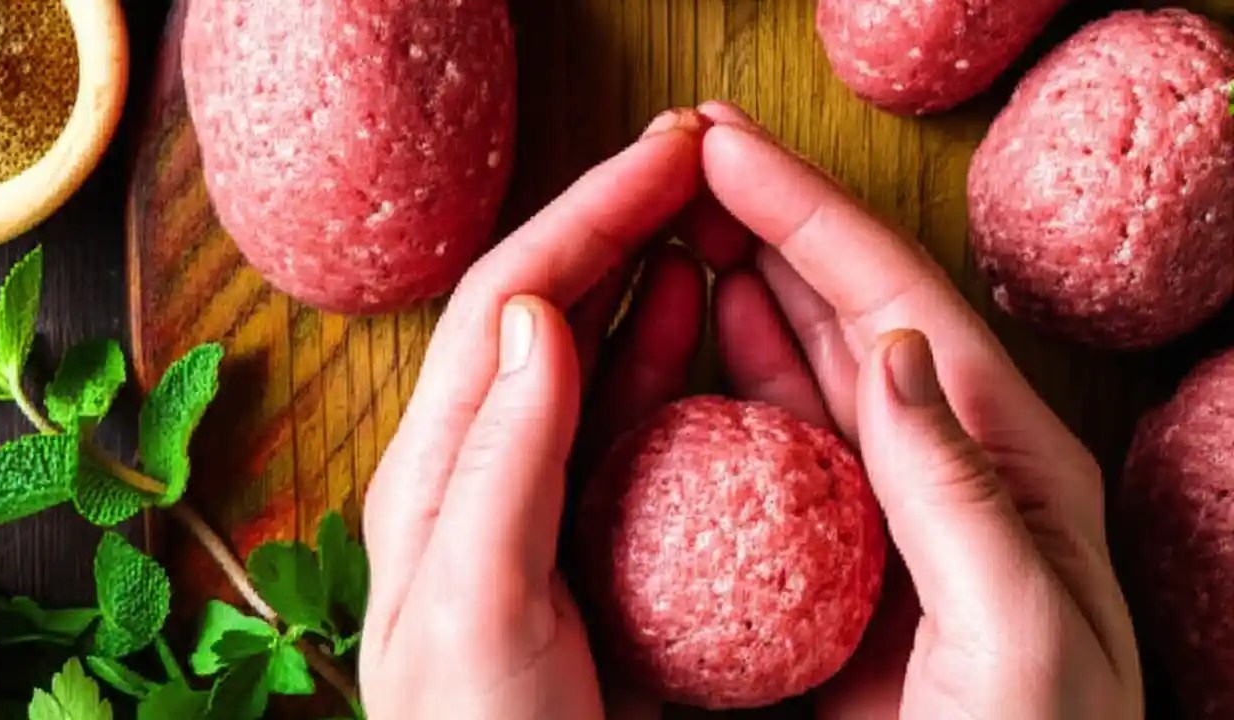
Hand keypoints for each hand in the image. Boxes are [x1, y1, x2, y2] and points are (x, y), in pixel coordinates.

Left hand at [357, 109, 711, 719]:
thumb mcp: (477, 603)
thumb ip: (501, 461)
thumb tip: (540, 318)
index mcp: (437, 470)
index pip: (509, 301)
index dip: (585, 215)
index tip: (667, 160)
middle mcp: (481, 469)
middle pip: (548, 308)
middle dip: (617, 224)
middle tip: (697, 167)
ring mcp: (540, 499)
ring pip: (593, 357)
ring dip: (646, 281)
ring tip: (705, 227)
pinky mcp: (590, 536)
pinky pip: (631, 426)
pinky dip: (670, 364)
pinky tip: (705, 332)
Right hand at [696, 102, 1143, 718]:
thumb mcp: (1022, 634)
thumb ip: (960, 494)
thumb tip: (889, 350)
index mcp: (1011, 462)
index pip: (900, 304)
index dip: (810, 216)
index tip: (726, 152)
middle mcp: (947, 464)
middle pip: (851, 311)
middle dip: (773, 224)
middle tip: (692, 161)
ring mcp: (885, 504)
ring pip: (809, 363)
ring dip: (748, 284)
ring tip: (687, 224)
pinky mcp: (832, 550)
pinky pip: (773, 442)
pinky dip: (733, 376)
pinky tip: (701, 336)